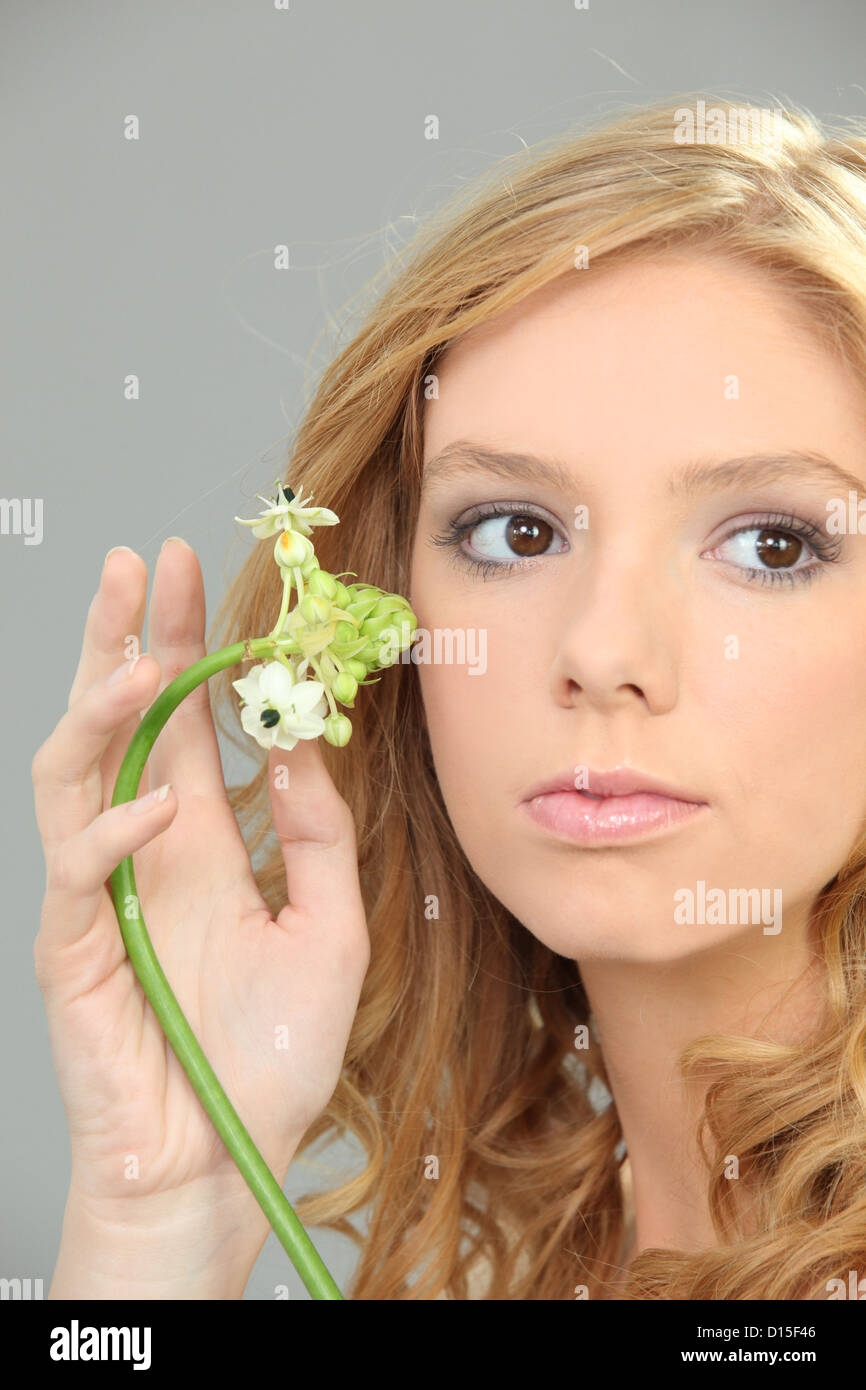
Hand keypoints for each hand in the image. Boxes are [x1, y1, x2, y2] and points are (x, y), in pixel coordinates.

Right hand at [31, 539, 369, 1238]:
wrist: (227, 1163)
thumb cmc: (273, 1057)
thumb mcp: (330, 929)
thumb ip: (318, 836)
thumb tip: (299, 744)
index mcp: (201, 843)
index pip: (180, 722)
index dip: (180, 646)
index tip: (190, 571)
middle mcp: (143, 853)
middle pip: (115, 724)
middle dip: (119, 640)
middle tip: (136, 564)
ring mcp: (99, 897)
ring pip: (72, 777)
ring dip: (99, 714)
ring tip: (137, 662)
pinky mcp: (73, 952)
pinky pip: (75, 875)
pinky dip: (110, 835)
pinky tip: (159, 809)